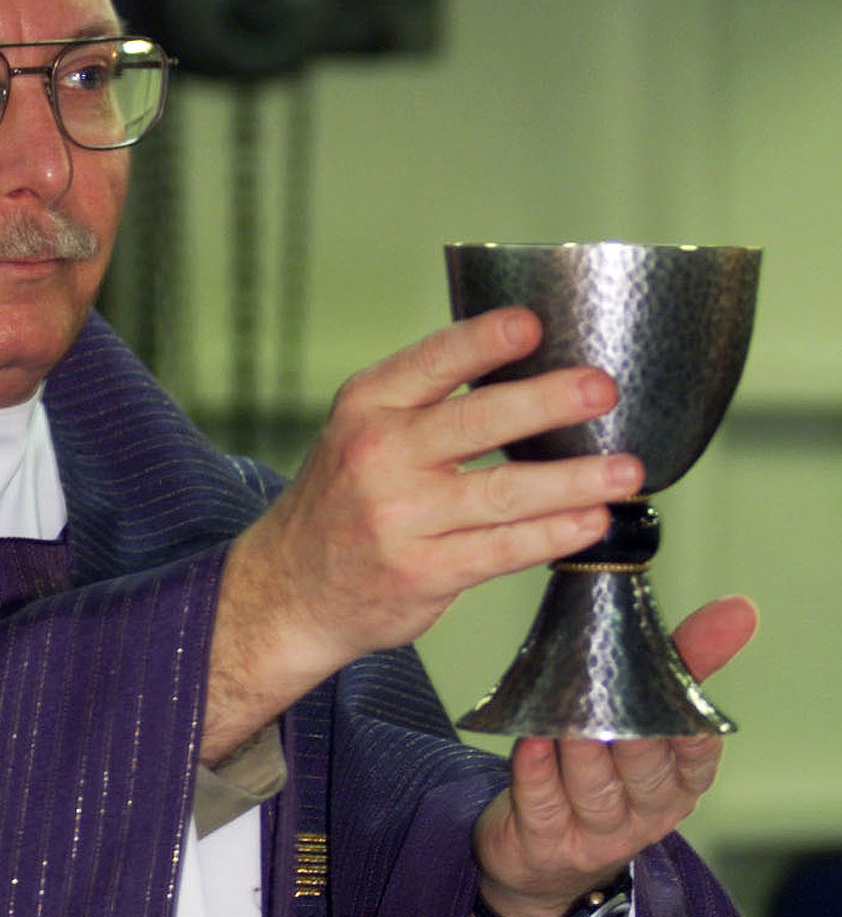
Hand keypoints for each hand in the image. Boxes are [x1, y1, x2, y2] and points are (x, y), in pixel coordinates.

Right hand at [203, 306, 642, 760]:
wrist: (289, 591)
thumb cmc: (344, 503)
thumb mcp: (361, 432)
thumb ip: (427, 404)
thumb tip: (535, 373)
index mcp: (368, 406)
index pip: (434, 361)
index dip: (486, 341)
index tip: (535, 325)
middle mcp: (379, 456)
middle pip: (479, 421)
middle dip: (550, 402)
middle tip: (603, 390)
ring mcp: (400, 518)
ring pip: (503, 491)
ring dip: (573, 479)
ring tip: (625, 471)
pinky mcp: (422, 572)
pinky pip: (503, 549)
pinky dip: (553, 535)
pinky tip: (590, 521)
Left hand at [471, 594, 758, 916]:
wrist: (541, 854)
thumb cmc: (599, 769)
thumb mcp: (642, 718)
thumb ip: (681, 662)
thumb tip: (736, 609)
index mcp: (678, 780)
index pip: (696, 755)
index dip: (693, 729)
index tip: (687, 703)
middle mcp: (646, 810)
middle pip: (645, 771)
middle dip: (634, 733)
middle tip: (615, 691)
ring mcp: (597, 833)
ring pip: (593, 788)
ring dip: (581, 751)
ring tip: (570, 718)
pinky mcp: (546, 843)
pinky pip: (543, 805)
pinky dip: (536, 773)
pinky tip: (530, 742)